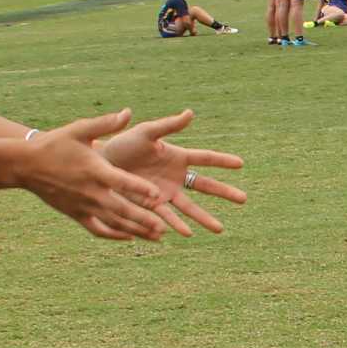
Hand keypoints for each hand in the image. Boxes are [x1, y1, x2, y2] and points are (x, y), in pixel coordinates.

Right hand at [20, 111, 169, 241]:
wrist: (25, 165)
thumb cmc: (55, 144)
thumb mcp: (79, 129)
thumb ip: (106, 124)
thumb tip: (128, 113)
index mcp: (95, 169)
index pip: (121, 181)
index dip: (140, 189)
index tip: (158, 195)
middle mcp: (91, 192)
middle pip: (121, 210)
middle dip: (143, 220)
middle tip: (163, 228)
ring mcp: (83, 206)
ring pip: (113, 224)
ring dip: (135, 231)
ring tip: (156, 236)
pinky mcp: (76, 214)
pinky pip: (97, 230)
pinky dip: (114, 235)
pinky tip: (129, 237)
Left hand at [99, 108, 247, 235]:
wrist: (102, 163)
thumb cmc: (123, 144)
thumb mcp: (146, 132)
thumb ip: (168, 125)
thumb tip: (191, 113)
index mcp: (177, 156)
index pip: (205, 158)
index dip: (222, 161)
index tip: (241, 163)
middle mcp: (176, 176)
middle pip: (205, 185)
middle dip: (224, 192)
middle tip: (244, 199)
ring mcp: (166, 192)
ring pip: (190, 208)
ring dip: (205, 218)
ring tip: (220, 229)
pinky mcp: (152, 205)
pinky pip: (167, 217)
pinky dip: (177, 225)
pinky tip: (188, 234)